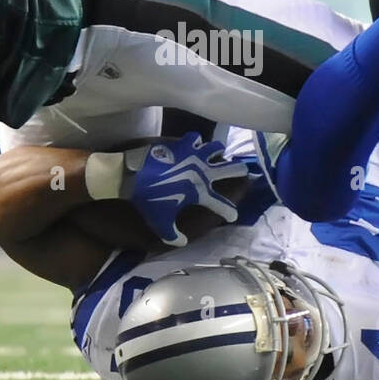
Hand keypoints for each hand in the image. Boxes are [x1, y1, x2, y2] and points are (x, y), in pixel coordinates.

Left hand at [122, 134, 249, 246]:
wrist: (133, 175)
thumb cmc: (149, 200)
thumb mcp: (161, 224)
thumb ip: (173, 236)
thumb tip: (182, 241)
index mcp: (200, 192)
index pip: (221, 205)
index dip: (229, 211)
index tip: (233, 215)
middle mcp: (202, 172)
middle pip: (228, 169)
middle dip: (239, 170)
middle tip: (245, 170)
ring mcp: (193, 155)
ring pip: (214, 148)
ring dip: (218, 150)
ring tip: (220, 150)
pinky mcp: (182, 144)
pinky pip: (194, 138)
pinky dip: (196, 140)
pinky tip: (195, 142)